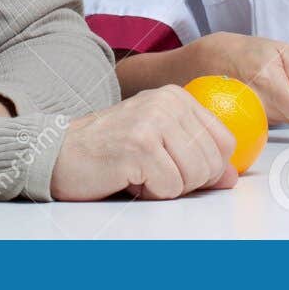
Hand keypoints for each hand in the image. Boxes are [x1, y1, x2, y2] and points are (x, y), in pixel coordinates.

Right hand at [50, 85, 239, 200]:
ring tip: (140, 173)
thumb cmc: (108, 151)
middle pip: (211, 163)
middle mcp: (167, 102)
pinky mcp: (139, 146)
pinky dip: (150, 193)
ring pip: (194, 177)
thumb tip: (230, 178)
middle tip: (153, 173)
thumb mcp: (159, 143)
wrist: (58, 153)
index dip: (210, 168)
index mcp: (176, 96)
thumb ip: (196, 154)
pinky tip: (128, 178)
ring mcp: (153, 122)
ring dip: (167, 187)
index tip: (181, 170)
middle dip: (186, 181)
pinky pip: (169, 188)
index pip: (224, 141)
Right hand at [191, 33, 288, 124]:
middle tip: (288, 86)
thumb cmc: (247, 52)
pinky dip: (274, 110)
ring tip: (274, 87)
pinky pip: (272, 120)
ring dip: (285, 107)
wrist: (217, 58)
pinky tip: (266, 94)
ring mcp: (252, 113)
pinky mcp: (249, 118)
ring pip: (283, 120)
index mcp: (269, 82)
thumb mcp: (280, 49)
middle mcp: (260, 102)